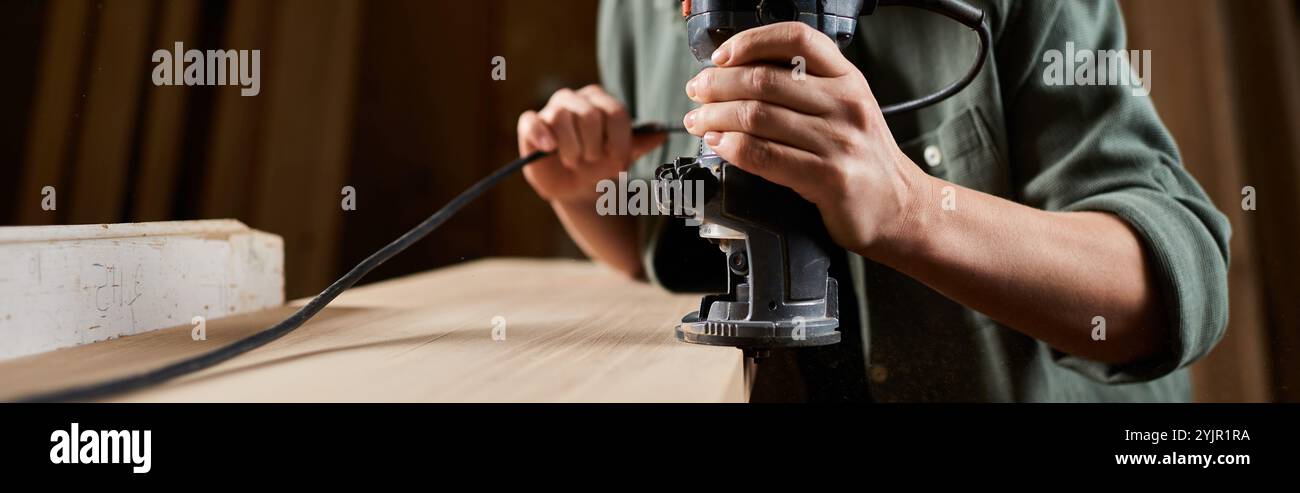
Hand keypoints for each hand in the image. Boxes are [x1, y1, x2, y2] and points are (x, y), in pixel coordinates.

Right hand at [518, 85, 666, 205]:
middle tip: (592, 161)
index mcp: (601, 101)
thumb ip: (641, 143)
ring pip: (561, 117)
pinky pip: (531, 122)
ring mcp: (552, 110)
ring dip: (572, 149)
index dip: (619, 141)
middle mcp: (576, 99)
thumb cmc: (602, 166)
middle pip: (589, 115)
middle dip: (594, 147)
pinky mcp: (531, 127)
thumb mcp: (623, 156)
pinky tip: (549, 148)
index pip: (616, 113)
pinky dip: (540, 133)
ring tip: (574, 161)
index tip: (618, 160)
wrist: (579, 188)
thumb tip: (663, 133)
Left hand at [682, 22, 927, 253]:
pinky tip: (718, 144)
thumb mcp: (846, 109)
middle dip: (718, 84)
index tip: (721, 56)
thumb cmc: (864, 159)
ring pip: (758, 115)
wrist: (899, 207)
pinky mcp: (829, 177)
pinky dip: (733, 147)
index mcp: (848, 79)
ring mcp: (838, 141)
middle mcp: (846, 104)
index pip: (796, 39)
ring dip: (716, 116)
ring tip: (699, 121)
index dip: (751, 42)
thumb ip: (806, 89)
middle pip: (765, 79)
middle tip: (697, 93)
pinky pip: (766, 156)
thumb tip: (740, 76)